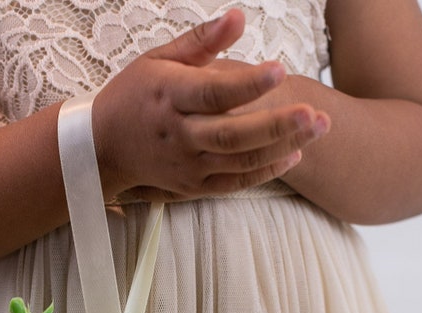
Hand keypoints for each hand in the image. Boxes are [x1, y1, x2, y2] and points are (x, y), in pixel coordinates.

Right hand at [92, 8, 329, 200]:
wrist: (103, 148)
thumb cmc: (135, 95)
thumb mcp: (159, 58)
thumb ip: (202, 40)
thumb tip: (239, 16)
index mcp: (169, 97)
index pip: (213, 93)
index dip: (248, 84)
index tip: (279, 69)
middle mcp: (179, 136)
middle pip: (233, 133)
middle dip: (277, 125)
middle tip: (316, 114)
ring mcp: (187, 165)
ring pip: (240, 160)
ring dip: (282, 147)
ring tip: (319, 129)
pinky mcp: (193, 186)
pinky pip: (234, 183)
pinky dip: (265, 172)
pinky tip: (294, 155)